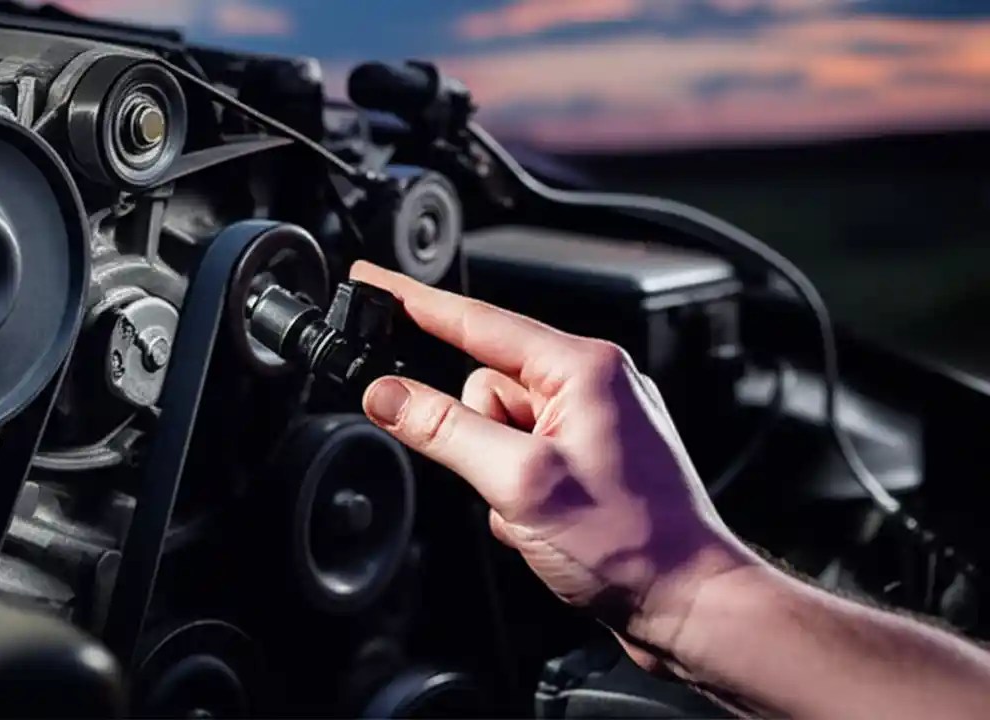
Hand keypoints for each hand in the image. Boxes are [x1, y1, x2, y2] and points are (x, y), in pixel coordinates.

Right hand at [350, 262, 761, 665]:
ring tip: (537, 513)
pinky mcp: (588, 460)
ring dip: (497, 476)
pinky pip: (519, 460)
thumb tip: (387, 394)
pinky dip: (516, 494)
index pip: (476, 321)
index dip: (414, 301)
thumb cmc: (631, 543)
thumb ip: (444, 431)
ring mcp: (590, 424)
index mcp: (582, 369)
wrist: (685, 603)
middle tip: (511, 484)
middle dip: (478, 439)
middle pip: (483, 386)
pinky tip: (546, 524)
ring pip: (496, 430)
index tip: (371, 282)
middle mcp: (590, 385)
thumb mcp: (520, 482)